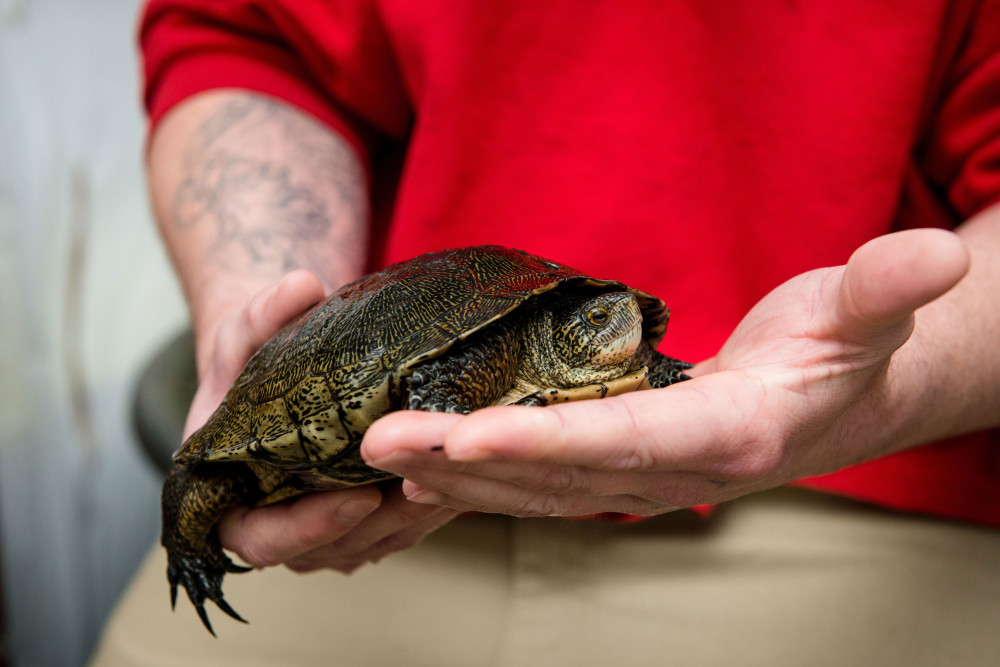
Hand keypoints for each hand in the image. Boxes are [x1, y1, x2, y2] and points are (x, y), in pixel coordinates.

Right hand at [187, 270, 457, 572]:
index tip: (358, 496)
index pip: (262, 540)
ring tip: (455, 484)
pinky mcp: (365, 511)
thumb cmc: (251, 354)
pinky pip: (400, 525)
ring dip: (415, 519)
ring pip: (374, 541)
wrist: (279, 358)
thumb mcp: (246, 328)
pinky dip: (432, 506)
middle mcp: (278, 520)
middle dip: (381, 524)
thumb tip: (301, 285)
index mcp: (230, 496)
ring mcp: (325, 521)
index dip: (309, 527)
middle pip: (331, 550)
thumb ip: (262, 313)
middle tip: (424, 489)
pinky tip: (465, 478)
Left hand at [361, 229, 970, 516]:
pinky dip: (474, 477)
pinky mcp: (611, 468)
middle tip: (375, 441)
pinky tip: (419, 466)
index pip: (621, 444)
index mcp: (726, 438)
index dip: (543, 444)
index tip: (465, 439)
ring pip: (531, 487)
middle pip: (553, 474)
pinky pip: (533, 479)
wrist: (833, 405)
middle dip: (462, 463)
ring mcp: (635, 479)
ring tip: (375, 450)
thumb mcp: (866, 312)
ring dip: (451, 475)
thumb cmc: (840, 355)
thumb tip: (934, 254)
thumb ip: (886, 288)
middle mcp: (669, 472)